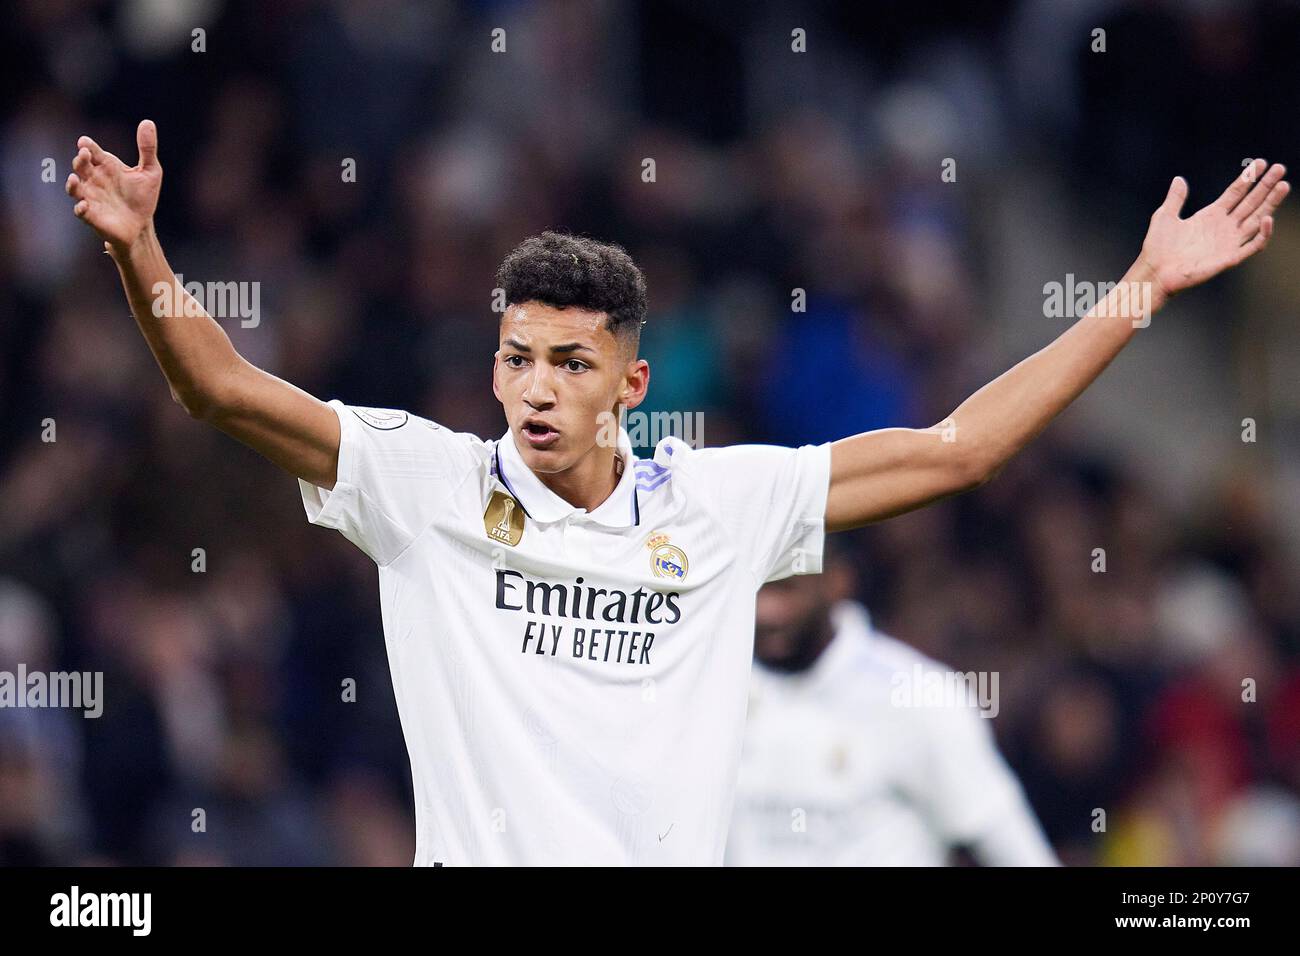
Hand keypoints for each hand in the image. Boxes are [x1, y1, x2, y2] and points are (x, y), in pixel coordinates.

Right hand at [66, 119, 162, 253]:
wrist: (141, 226)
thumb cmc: (142, 198)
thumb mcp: (150, 171)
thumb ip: (147, 149)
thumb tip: (148, 122)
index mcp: (106, 166)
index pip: (93, 152)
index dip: (88, 146)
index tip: (85, 143)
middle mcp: (94, 179)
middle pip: (81, 165)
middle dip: (80, 160)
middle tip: (84, 154)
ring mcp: (90, 196)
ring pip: (74, 187)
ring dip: (72, 183)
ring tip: (75, 178)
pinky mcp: (91, 215)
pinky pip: (80, 210)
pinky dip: (80, 207)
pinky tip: (84, 205)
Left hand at [1136, 159, 1288, 300]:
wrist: (1154, 272)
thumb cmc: (1158, 248)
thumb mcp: (1164, 216)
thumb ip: (1175, 198)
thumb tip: (1179, 179)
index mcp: (1211, 215)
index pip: (1236, 193)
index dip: (1248, 178)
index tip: (1260, 163)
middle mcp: (1224, 227)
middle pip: (1251, 202)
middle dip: (1266, 186)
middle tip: (1280, 168)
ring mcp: (1228, 242)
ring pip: (1257, 219)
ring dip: (1271, 203)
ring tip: (1283, 185)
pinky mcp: (1230, 258)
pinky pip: (1252, 245)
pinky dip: (1263, 234)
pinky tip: (1267, 218)